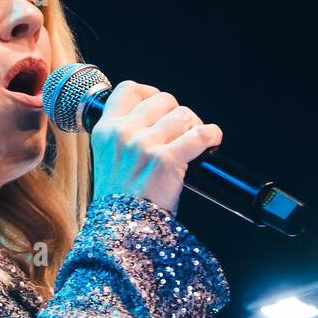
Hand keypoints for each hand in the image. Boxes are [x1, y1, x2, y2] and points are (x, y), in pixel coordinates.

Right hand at [89, 81, 222, 216]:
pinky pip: (199, 135)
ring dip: (193, 125)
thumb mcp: (108, 158)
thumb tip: (153, 119)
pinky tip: (212, 141)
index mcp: (106, 129)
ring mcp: (145, 145)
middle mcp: (124, 133)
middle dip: (176, 113)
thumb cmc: (119, 200)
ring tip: (193, 141)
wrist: (123, 229)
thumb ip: (124, 135)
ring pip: (183, 114)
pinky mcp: (167, 160)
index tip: (160, 108)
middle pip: (163, 99)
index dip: (150, 93)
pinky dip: (211, 136)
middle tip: (180, 132)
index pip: (129, 89)